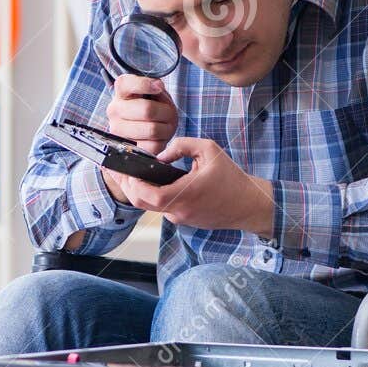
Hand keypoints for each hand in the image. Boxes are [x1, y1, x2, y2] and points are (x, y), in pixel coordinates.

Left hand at [105, 137, 275, 235]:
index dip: (131, 183)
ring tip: (131, 171)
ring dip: (140, 190)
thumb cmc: (231, 177)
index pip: (147, 195)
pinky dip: (154, 195)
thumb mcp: (209, 150)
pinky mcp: (184, 220)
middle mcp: (179, 211)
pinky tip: (152, 181)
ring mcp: (181, 219)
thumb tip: (160, 154)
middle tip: (118, 169)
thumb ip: (181, 146)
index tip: (124, 169)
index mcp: (184, 195)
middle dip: (127, 186)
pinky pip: (163, 208)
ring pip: (151, 206)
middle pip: (142, 203)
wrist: (249, 205)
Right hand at [106, 74, 177, 155]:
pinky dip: (161, 141)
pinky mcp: (127, 147)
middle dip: (166, 112)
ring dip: (166, 128)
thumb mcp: (154, 89)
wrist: (145, 123)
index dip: (146, 85)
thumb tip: (157, 86)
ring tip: (165, 125)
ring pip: (152, 130)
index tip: (159, 87)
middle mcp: (114, 109)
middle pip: (147, 110)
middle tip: (168, 112)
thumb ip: (155, 84)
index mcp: (120, 90)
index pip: (128, 84)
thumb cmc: (151, 103)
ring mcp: (117, 130)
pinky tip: (158, 136)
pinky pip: (152, 146)